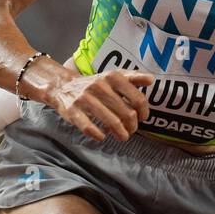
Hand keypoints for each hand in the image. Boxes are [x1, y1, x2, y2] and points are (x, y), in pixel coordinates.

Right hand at [29, 64, 153, 142]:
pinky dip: (99, 135)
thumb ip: (133, 78)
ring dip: (120, 134)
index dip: (144, 112)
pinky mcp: (72, 111)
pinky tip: (102, 136)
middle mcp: (99, 86)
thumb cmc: (94, 85)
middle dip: (132, 126)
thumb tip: (151, 80)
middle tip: (131, 130)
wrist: (62, 86)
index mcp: (112, 77)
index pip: (138, 98)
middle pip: (127, 113)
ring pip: (111, 122)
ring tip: (122, 137)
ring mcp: (85, 99)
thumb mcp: (113, 76)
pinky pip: (89, 128)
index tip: (142, 118)